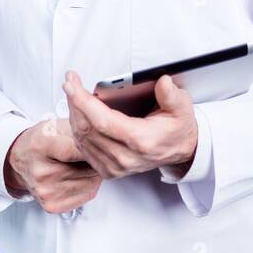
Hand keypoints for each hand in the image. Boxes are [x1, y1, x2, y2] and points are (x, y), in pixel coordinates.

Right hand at [3, 118, 100, 213]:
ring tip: (78, 164)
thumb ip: (81, 130)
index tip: (105, 144)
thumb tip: (106, 138)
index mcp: (43, 145)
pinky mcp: (52, 205)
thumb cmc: (42, 141)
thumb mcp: (58, 125)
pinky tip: (76, 176)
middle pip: (89, 167)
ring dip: (92, 172)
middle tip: (85, 153)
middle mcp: (42, 172)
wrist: (20, 160)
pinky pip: (88, 194)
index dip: (96, 146)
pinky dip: (88, 185)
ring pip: (93, 182)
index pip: (78, 148)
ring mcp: (46, 191)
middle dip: (94, 159)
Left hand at [63, 71, 198, 179]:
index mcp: (141, 141)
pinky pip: (83, 148)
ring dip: (73, 113)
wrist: (180, 150)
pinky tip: (78, 112)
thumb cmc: (177, 128)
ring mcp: (115, 166)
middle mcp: (125, 157)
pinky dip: (77, 128)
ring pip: (82, 138)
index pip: (102, 121)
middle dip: (74, 102)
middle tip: (70, 82)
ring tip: (74, 93)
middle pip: (87, 129)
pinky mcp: (108, 170)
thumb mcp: (182, 107)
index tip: (72, 84)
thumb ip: (172, 95)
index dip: (82, 102)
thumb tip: (163, 82)